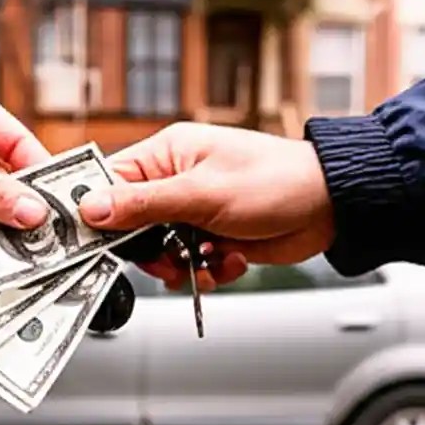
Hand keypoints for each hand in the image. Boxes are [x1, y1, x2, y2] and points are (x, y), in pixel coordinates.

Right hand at [78, 123, 334, 289]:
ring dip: (181, 264)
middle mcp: (178, 180)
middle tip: (166, 259)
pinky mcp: (215, 236)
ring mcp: (197, 210)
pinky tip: (229, 261)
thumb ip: (144, 204)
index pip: (112, 181)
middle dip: (149, 250)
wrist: (331, 207)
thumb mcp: (202, 194)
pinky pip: (191, 263)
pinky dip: (207, 270)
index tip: (96, 240)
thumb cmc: (278, 181)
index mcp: (168, 154)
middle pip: (133, 224)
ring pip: (162, 250)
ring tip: (204, 263)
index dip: (101, 213)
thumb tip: (93, 208)